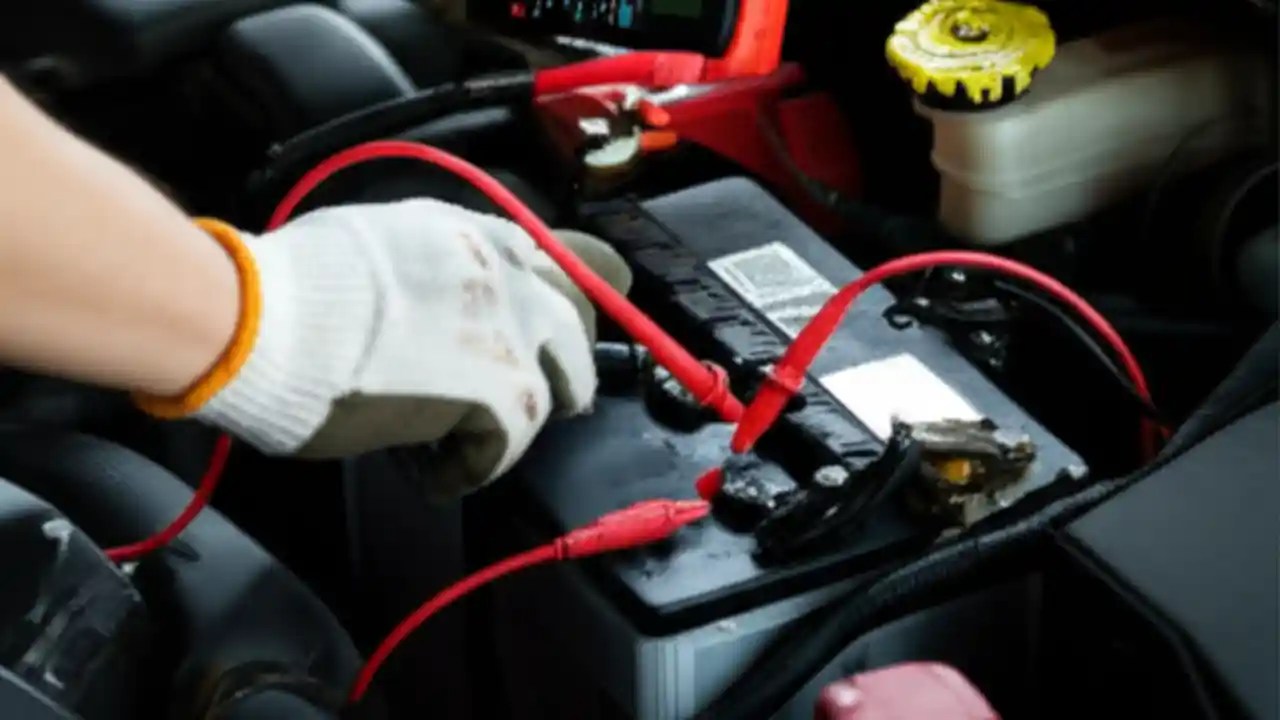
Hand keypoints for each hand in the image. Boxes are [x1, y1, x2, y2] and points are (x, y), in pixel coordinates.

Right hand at [139, 199, 630, 495]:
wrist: (266, 323)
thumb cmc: (292, 286)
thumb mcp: (371, 242)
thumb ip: (421, 261)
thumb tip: (422, 293)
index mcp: (469, 234)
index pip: (545, 257)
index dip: (546, 297)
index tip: (537, 325)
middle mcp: (505, 276)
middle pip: (571, 323)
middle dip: (563, 361)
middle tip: (546, 395)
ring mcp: (508, 336)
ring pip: (551, 390)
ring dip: (519, 423)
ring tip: (484, 447)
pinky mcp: (497, 397)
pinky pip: (506, 446)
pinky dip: (470, 469)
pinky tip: (437, 477)